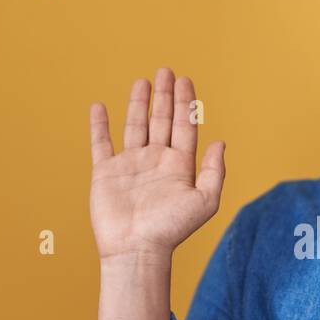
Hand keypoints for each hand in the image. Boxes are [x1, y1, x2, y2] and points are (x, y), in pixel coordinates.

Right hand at [87, 67, 224, 262]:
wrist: (136, 248)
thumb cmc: (171, 229)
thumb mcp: (205, 201)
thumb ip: (214, 171)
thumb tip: (220, 142)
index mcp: (179, 166)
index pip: (184, 126)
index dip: (185, 103)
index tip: (185, 80)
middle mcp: (155, 161)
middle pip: (161, 120)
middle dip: (165, 96)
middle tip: (166, 71)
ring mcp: (130, 165)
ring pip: (135, 126)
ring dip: (139, 103)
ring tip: (143, 81)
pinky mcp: (106, 173)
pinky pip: (101, 143)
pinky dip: (99, 125)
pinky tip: (100, 106)